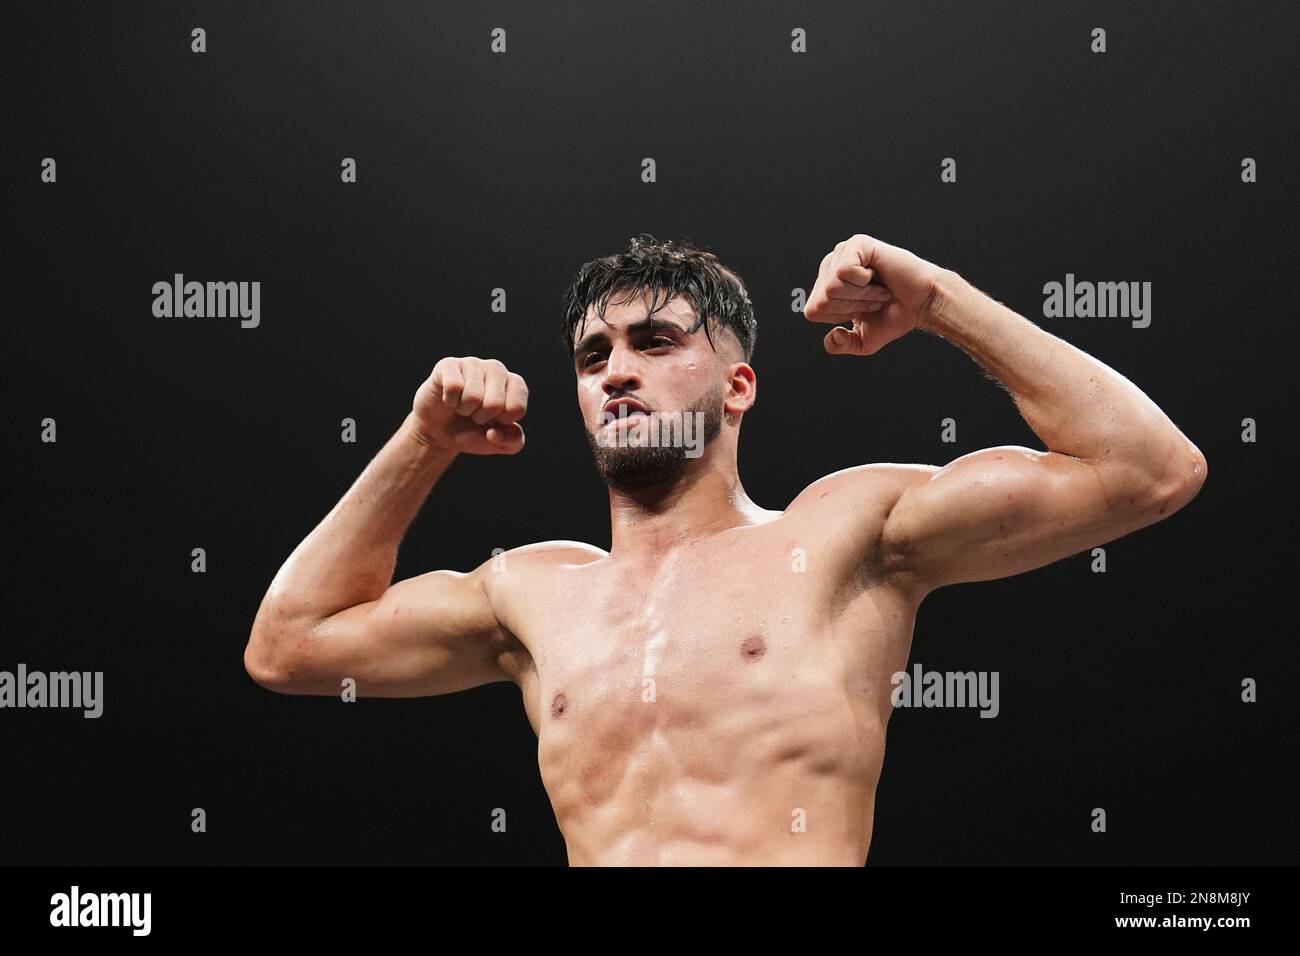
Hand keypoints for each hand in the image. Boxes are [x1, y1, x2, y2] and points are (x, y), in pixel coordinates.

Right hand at [410, 357, 527, 454]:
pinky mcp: (449, 364)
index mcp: (515, 384)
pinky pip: (453, 386)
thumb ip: (512, 441)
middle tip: (474, 413)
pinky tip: (449, 398)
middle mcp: (497, 369)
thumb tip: (494, 433)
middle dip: (481, 418)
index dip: (501, 423)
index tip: (494, 420)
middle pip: (495, 404)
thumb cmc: (474, 430)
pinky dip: (450, 401)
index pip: (516, 408)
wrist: (440, 430)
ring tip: (462, 406)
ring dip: (464, 410)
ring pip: (473, 397)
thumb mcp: (500, 444)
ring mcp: (473, 364)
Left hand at [804, 234, 950, 354]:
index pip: (812, 311)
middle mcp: (830, 267)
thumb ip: (841, 345)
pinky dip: (864, 281)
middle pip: (822, 300)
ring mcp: (843, 253)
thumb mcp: (862, 340)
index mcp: (825, 286)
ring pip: (832, 287)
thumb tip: (832, 338)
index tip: (863, 309)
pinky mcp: (857, 243)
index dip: (840, 317)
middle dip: (852, 306)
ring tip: (877, 287)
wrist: (921, 303)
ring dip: (861, 294)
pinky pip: (844, 271)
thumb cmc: (894, 316)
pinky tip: (876, 274)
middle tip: (873, 297)